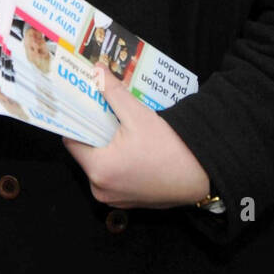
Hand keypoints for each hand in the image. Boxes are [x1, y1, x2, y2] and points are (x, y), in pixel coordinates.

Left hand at [64, 68, 210, 208]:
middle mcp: (100, 189)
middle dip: (96, 133)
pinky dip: (119, 163)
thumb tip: (96, 71)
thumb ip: (113, 92)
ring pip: (101, 166)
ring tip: (122, 129)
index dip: (78, 121)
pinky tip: (133, 148)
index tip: (85, 106)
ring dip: (107, 148)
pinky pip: (114, 178)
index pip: (72, 141)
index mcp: (98, 169)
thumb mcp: (138, 115)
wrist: (201, 177)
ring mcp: (115, 199)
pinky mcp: (128, 202)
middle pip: (86, 153)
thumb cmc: (170, 148)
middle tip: (106, 113)